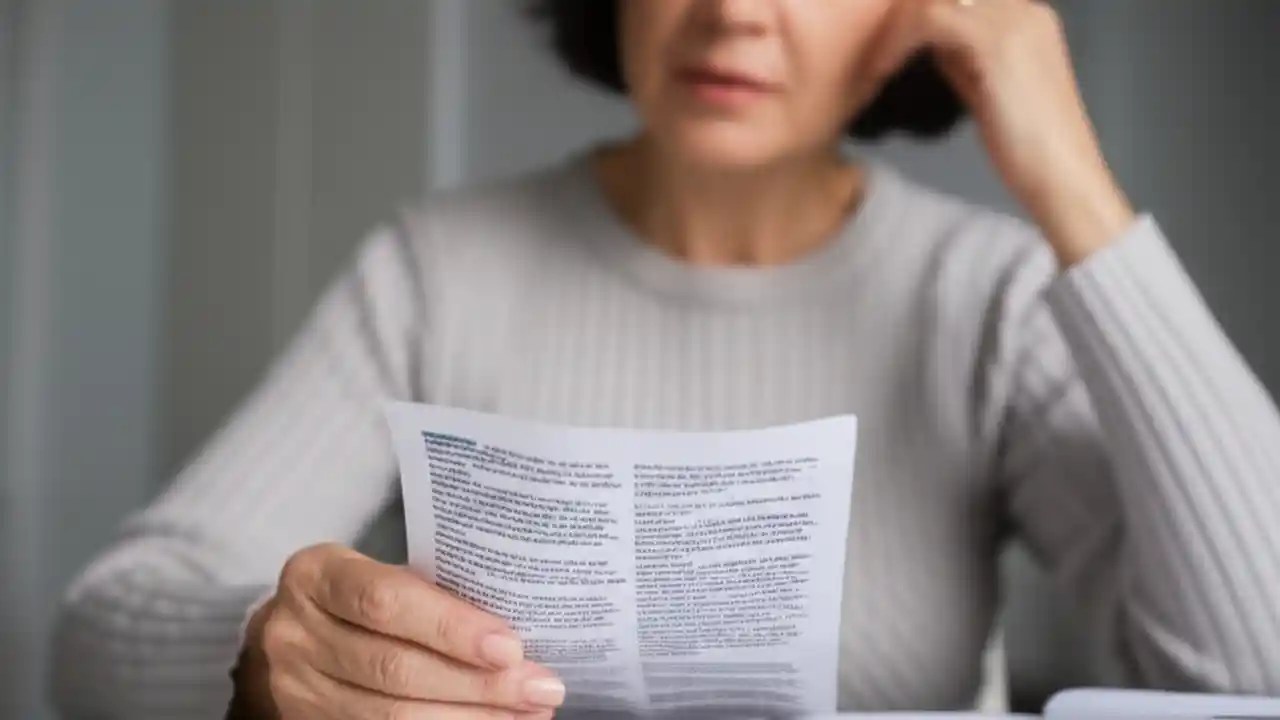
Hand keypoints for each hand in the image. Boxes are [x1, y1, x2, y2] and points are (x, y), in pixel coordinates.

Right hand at [235, 544, 564, 719]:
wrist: (287, 639)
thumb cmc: (358, 597)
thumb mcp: (379, 574)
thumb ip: (431, 595)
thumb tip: (515, 634)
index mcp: (316, 576)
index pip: (386, 601)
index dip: (451, 628)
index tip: (511, 646)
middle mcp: (296, 634)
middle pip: (394, 669)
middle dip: (478, 684)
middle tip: (541, 687)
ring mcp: (297, 689)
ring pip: (391, 716)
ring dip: (471, 719)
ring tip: (529, 714)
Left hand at [859, 0, 1136, 265]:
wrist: (1063, 178)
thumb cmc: (1028, 149)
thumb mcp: (988, 90)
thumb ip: (963, 61)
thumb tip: (928, 44)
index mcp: (1027, 17)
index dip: (914, 13)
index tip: (881, 43)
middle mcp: (1025, 8)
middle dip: (899, 14)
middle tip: (869, 46)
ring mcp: (1014, 21)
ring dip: (892, 28)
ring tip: (870, 61)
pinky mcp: (996, 44)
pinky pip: (930, 21)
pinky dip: (897, 43)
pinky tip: (879, 70)